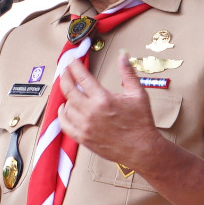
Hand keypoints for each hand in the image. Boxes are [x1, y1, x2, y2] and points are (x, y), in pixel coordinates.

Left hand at [58, 52, 164, 168]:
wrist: (142, 149)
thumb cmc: (141, 123)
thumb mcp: (138, 94)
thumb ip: (128, 73)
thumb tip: (123, 55)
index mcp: (103, 99)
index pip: (81, 77)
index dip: (74, 66)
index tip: (71, 60)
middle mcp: (91, 112)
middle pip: (68, 89)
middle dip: (65, 76)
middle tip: (65, 71)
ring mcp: (85, 126)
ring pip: (67, 106)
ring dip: (67, 97)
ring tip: (71, 91)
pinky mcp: (83, 138)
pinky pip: (65, 125)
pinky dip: (62, 115)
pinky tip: (65, 109)